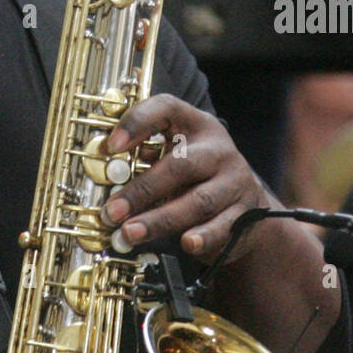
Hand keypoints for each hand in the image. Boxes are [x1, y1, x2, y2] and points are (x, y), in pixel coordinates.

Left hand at [103, 95, 267, 264]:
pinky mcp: (246, 212)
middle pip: (181, 165)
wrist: (245, 201)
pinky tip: (186, 243)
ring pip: (198, 201)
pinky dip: (204, 236)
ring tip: (130, 232)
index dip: (138, 122)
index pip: (167, 108)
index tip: (112, 146)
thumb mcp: (174, 156)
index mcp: (196, 126)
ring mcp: (235, 181)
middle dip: (142, 190)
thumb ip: (145, 160)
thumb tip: (106, 176)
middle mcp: (218, 150)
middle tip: (113, 211)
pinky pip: (223, 226)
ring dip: (160, 220)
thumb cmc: (197, 175)